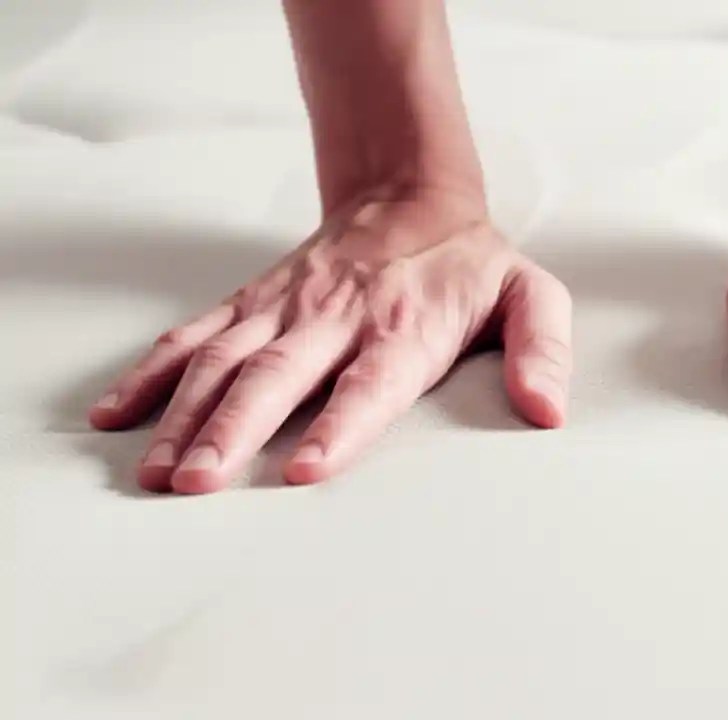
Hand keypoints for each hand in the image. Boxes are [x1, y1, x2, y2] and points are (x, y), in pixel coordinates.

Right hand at [89, 187, 571, 492]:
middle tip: (196, 484)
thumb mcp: (530, 296)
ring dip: (185, 416)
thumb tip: (547, 409)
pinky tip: (118, 416)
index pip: (370, 382)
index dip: (339, 426)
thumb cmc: (470, 265)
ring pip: (223, 360)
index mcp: (404, 326)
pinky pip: (193, 336)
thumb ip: (543, 349)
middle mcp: (335, 316)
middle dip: (234, 430)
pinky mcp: (253, 302)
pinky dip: (152, 375)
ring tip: (157, 471)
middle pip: (277, 376)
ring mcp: (285, 307)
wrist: (411, 194)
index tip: (305, 470)